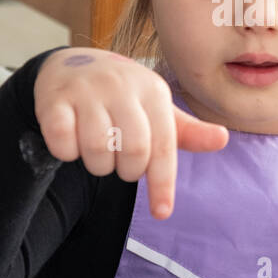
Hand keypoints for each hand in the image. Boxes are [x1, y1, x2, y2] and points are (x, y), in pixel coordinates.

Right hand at [32, 48, 228, 219]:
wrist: (76, 64)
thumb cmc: (124, 97)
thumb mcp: (157, 110)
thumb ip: (186, 131)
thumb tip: (223, 139)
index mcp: (153, 91)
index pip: (163, 146)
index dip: (163, 183)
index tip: (162, 213)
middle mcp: (122, 87)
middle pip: (133, 151)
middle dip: (127, 171)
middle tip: (120, 164)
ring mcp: (87, 90)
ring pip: (98, 150)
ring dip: (97, 165)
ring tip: (96, 152)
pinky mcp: (54, 98)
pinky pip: (62, 141)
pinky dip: (66, 153)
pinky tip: (69, 143)